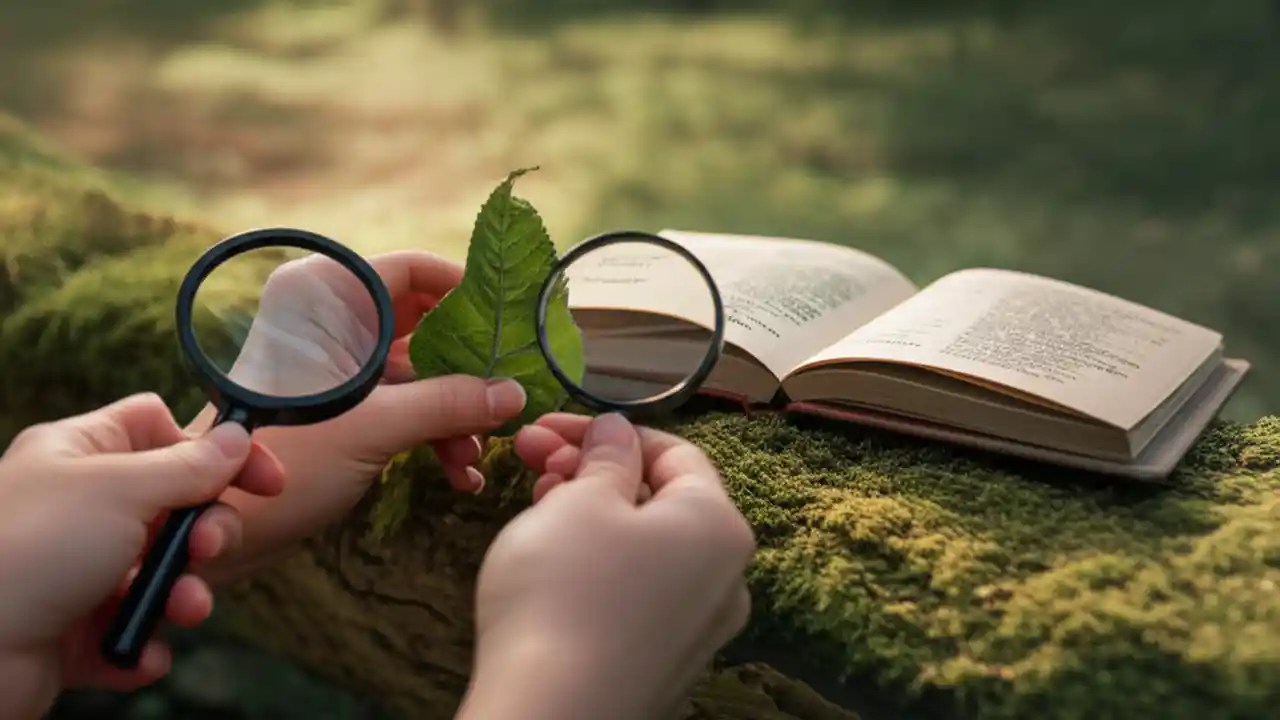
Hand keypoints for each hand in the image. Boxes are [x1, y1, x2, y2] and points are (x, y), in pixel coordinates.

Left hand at [0, 393, 282, 719]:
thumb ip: (189, 465)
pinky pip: (129, 630)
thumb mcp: (121, 490)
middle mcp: (78, 507)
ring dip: (185, 593)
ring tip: (180, 611)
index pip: (157, 426)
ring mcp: (74, 570)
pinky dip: (144, 642)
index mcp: (79, 454)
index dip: (213, 448)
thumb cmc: (30, 551)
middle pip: (174, 504)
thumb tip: (239, 437)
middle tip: (207, 548)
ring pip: (159, 572)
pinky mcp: (69, 630)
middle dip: (206, 532)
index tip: (262, 480)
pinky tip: (140, 650)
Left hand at [195, 250, 527, 582]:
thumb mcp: (373, 427)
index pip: (411, 272)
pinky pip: (406, 410)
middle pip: (425, 328)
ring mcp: (341, 373)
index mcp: (326, 302)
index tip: (510, 320)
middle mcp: (333, 327)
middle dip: (469, 370)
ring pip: (422, 376)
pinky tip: (460, 474)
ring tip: (475, 456)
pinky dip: (435, 436)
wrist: (220, 528)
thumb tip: (515, 395)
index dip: (463, 292)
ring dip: (457, 415)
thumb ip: (447, 404)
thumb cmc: (281, 461)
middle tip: (512, 394)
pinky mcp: (346, 413)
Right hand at [457, 413, 755, 719]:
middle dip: (592, 470)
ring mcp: (698, 630)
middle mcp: (725, 578)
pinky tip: (550, 562)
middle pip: (658, 499)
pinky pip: (637, 595)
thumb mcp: (580, 500)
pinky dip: (598, 565)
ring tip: (533, 506)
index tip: (550, 427)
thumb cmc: (566, 592)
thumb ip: (606, 456)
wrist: (550, 719)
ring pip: (644, 548)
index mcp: (718, 525)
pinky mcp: (664, 666)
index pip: (675, 452)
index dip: (609, 431)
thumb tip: (619, 432)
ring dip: (590, 513)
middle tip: (530, 459)